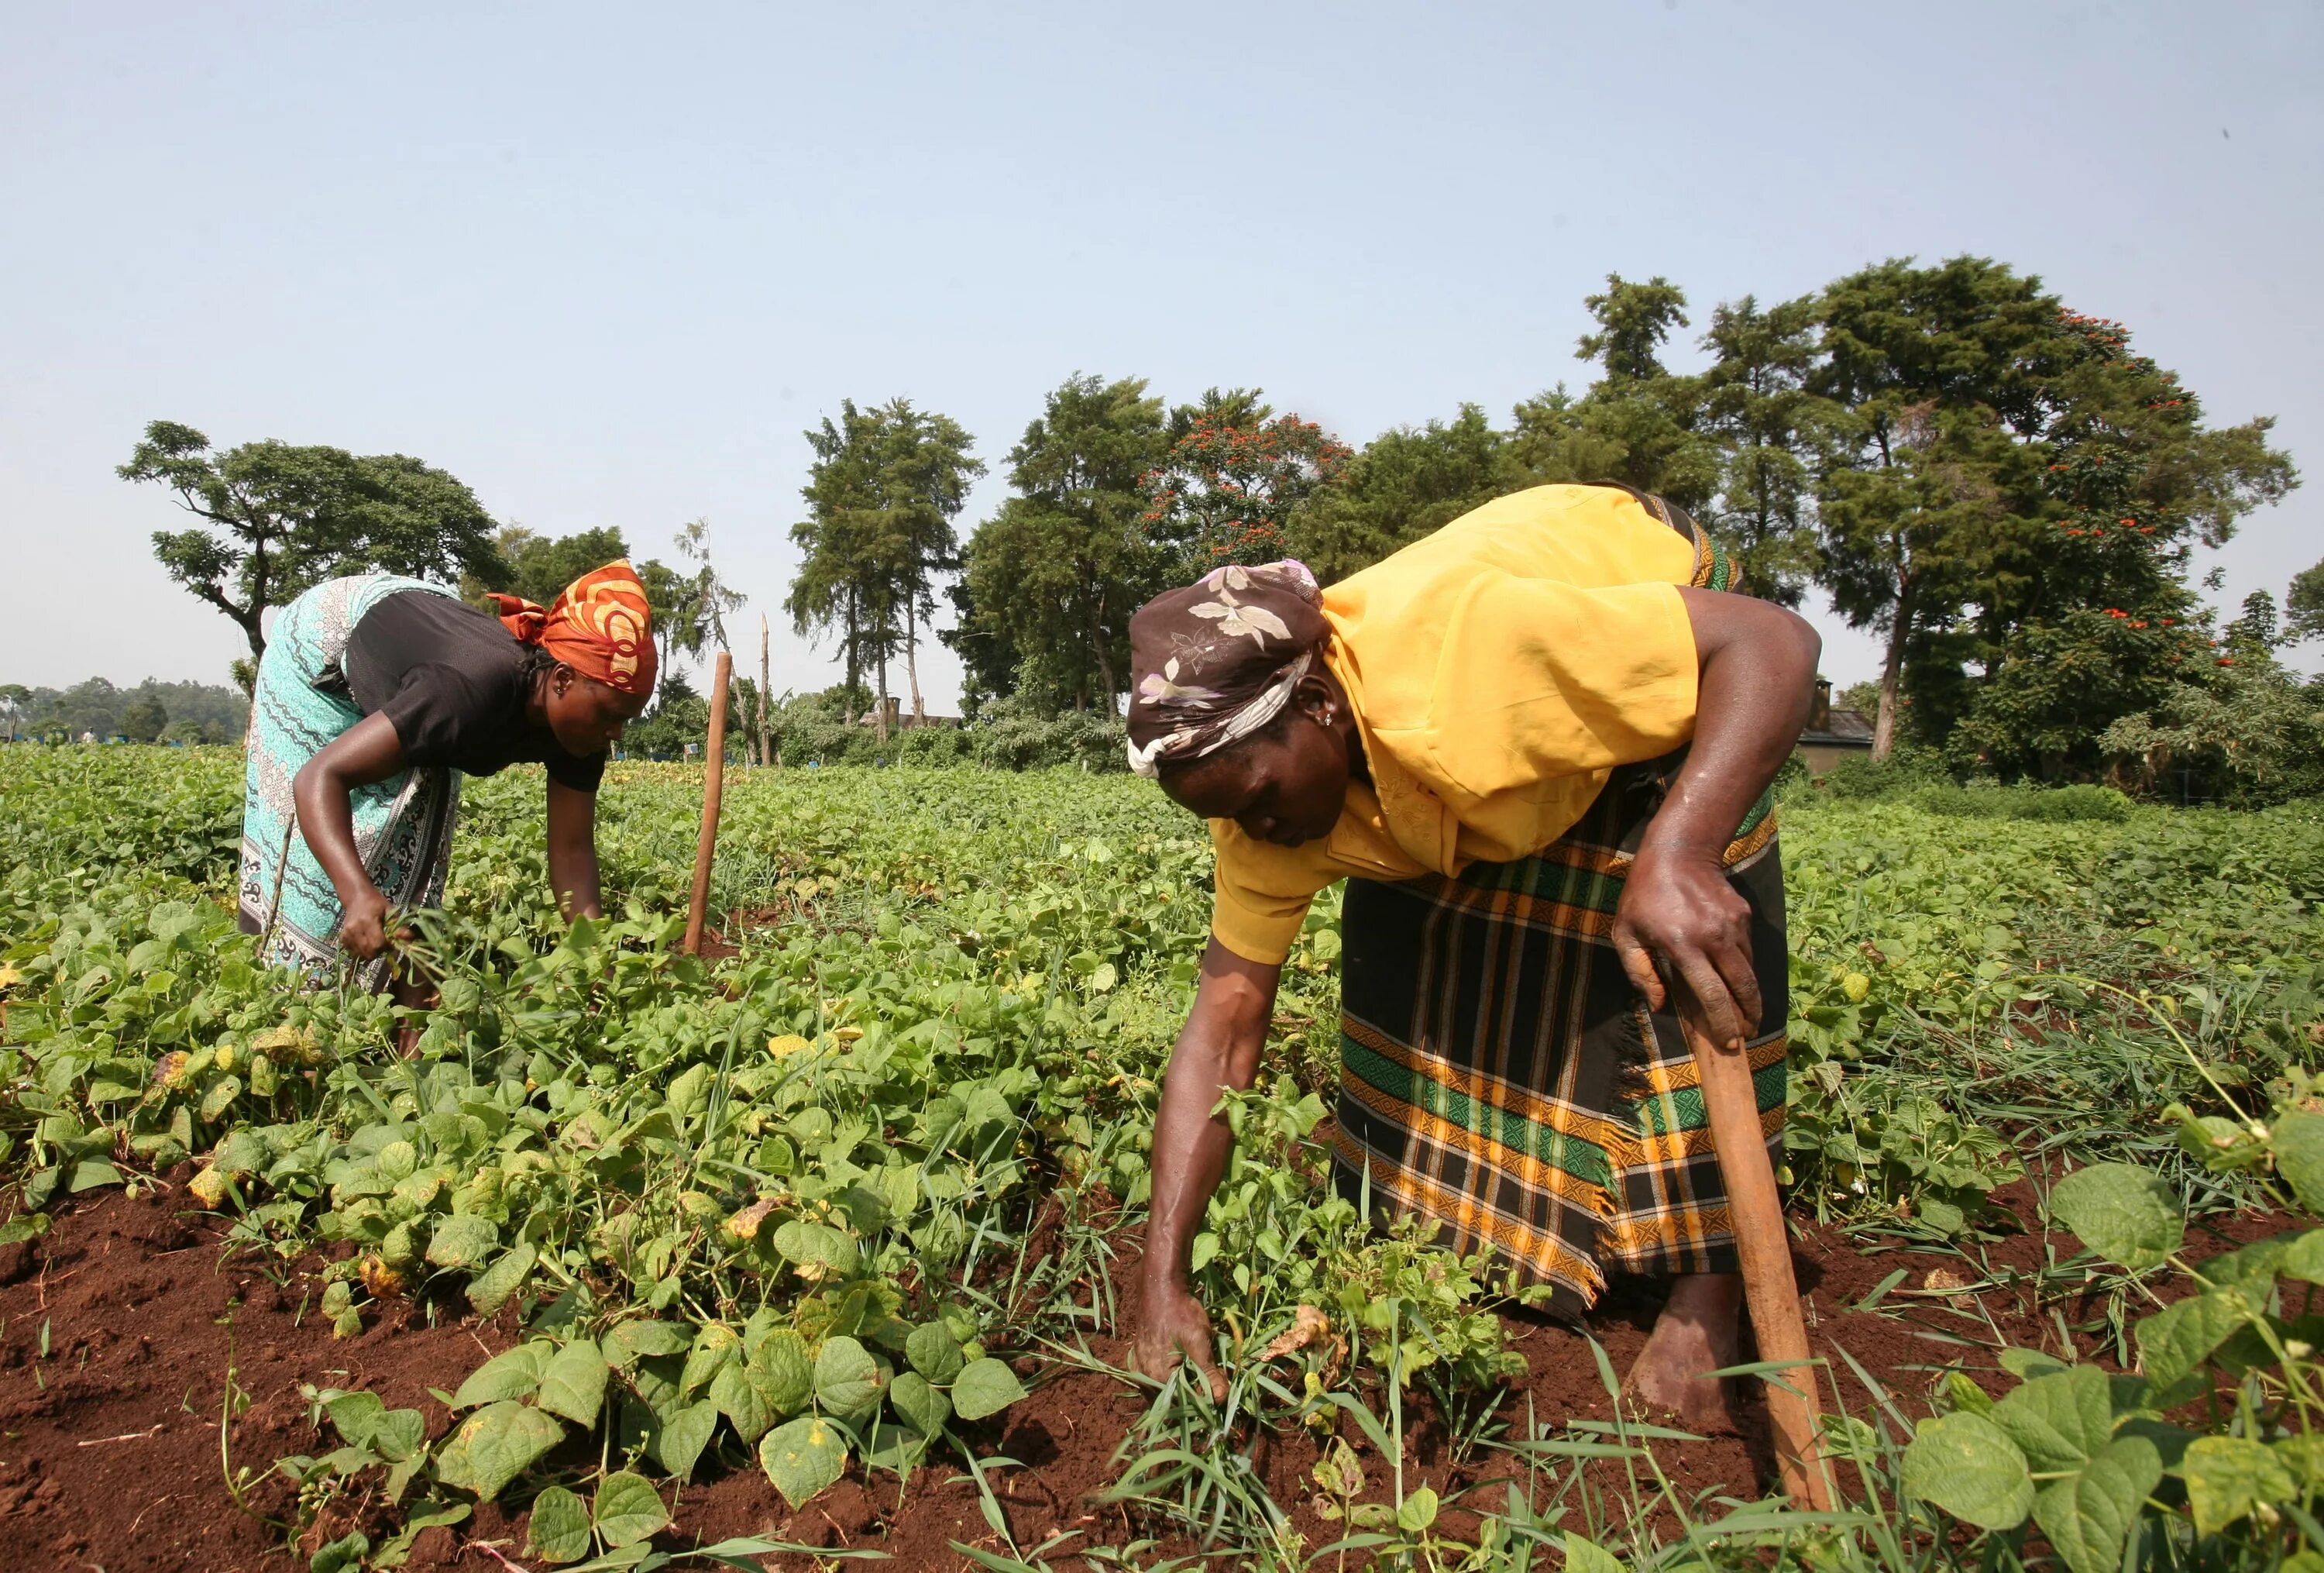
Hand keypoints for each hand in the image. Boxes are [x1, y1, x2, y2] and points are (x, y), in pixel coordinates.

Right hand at [338, 885, 393, 959]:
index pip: (378, 944)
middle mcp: (354, 929)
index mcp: (367, 921)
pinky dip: (362, 951)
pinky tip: (366, 942)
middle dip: (380, 951)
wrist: (356, 897)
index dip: (387, 947)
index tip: (391, 942)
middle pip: (369, 952)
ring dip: (371, 953)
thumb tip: (410, 938)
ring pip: (362, 955)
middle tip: (384, 942)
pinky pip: (354, 953)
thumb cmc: (375, 903)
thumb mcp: (390, 911)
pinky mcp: (343, 939)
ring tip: (375, 941)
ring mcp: (346, 935)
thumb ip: (399, 926)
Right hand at [1133, 1278, 1227, 1402]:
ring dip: (1183, 1387)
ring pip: (1164, 1391)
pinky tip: (1185, 1369)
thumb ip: (1209, 1373)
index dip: (1205, 1400)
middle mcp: (1143, 1378)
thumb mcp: (1199, 1342)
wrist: (1160, 1288)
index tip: (1220, 1390)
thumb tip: (1223, 1399)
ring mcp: (1139, 1369)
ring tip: (1201, 1375)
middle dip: (1194, 1395)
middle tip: (1213, 1384)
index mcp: (1156, 1377)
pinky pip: (1156, 1380)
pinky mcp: (1140, 1360)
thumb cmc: (1180, 1312)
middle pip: (1173, 1400)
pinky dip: (1172, 1379)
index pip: (1184, 1405)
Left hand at [1611, 847, 1760, 1049]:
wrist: (1678, 851)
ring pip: (1750, 972)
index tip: (1730, 1044)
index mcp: (1683, 945)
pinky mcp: (1744, 916)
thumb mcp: (1625, 933)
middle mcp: (1715, 938)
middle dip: (1748, 1018)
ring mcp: (1733, 926)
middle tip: (1747, 1036)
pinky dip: (1744, 970)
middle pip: (1742, 989)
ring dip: (1750, 997)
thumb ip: (1640, 972)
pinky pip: (1748, 952)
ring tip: (1746, 1016)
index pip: (1712, 995)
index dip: (1723, 1024)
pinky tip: (1736, 981)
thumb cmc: (1643, 895)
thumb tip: (1659, 1006)